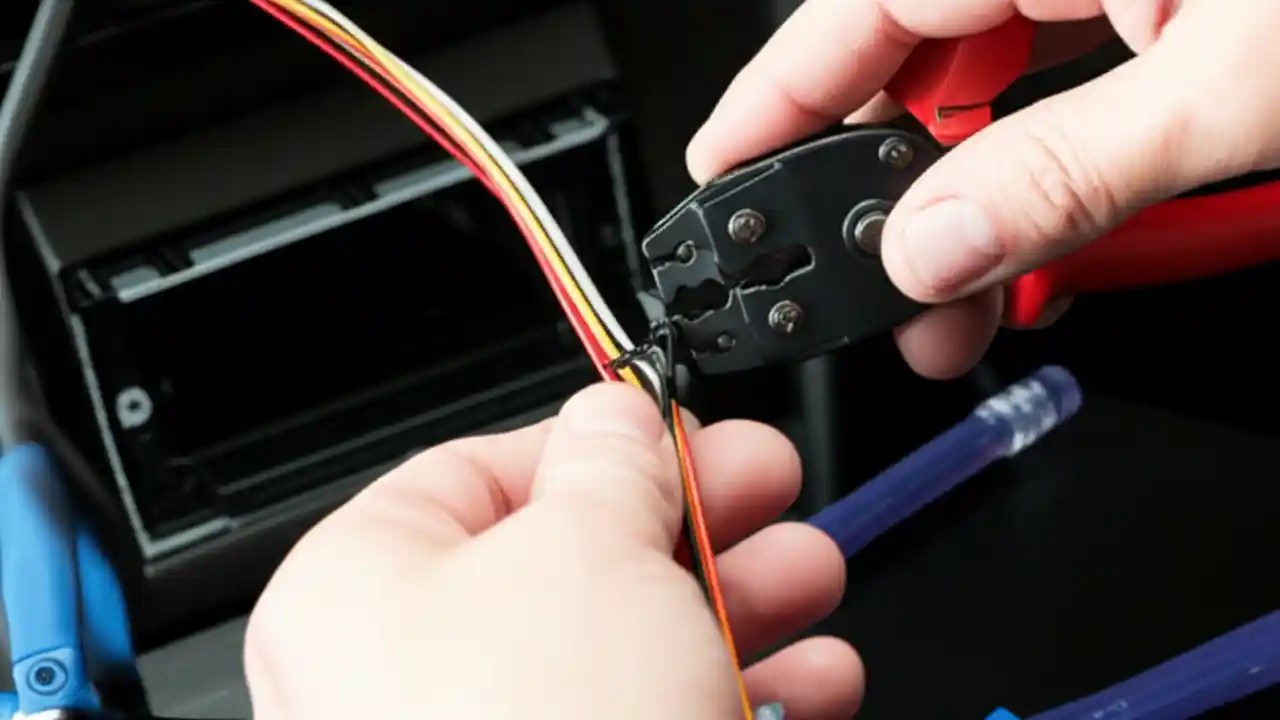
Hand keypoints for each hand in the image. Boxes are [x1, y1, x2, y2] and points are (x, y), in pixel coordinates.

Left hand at [243, 383, 860, 718]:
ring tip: (812, 580)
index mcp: (366, 588)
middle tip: (773, 492)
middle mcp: (410, 678)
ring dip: (737, 608)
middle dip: (696, 524)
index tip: (683, 436)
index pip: (480, 473)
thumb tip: (617, 414)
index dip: (596, 444)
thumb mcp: (586, 548)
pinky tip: (814, 682)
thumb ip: (608, 461)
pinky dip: (738, 697)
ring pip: (626, 650)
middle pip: (572, 561)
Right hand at [687, 0, 1279, 378]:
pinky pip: (1072, 101)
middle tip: (883, 299)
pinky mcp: (1170, 21)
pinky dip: (1054, 184)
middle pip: (920, 74)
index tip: (720, 177)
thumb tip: (931, 251)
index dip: (774, 101)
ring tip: (974, 308)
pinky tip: (1057, 253)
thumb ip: (1069, 173)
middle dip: (896, 199)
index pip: (858, 12)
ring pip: (996, 101)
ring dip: (981, 213)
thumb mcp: (1235, 89)